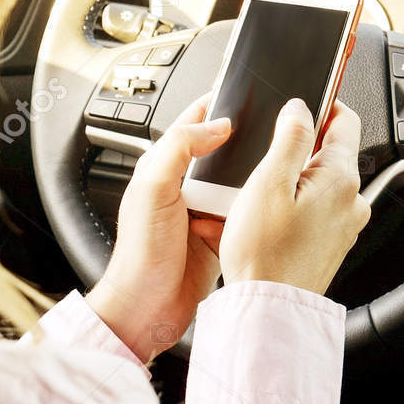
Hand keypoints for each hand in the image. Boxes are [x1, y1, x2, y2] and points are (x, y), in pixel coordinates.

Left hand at [86, 95, 229, 361]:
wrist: (147, 309)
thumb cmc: (139, 255)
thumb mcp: (153, 189)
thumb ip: (180, 149)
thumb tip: (216, 124)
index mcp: (162, 165)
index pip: (193, 121)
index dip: (217, 104)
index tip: (244, 95)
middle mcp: (183, 185)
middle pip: (223, 150)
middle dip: (242, 147)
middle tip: (264, 141)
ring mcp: (202, 210)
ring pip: (237, 183)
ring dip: (245, 186)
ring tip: (255, 184)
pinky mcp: (219, 234)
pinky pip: (243, 215)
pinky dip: (248, 216)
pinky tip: (248, 219)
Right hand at [216, 98, 369, 295]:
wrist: (268, 310)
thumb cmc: (264, 253)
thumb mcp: (269, 181)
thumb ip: (290, 137)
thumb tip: (301, 108)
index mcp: (341, 177)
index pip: (345, 120)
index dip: (323, 103)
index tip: (302, 101)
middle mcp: (352, 200)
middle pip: (329, 152)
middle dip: (297, 147)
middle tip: (264, 156)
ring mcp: (344, 224)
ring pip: (318, 182)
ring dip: (290, 179)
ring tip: (256, 193)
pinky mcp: (331, 244)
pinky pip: (314, 210)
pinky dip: (290, 205)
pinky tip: (262, 218)